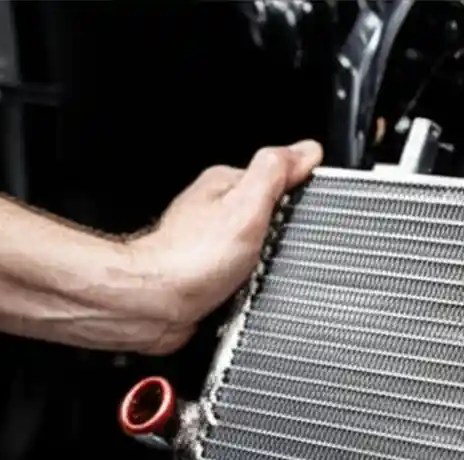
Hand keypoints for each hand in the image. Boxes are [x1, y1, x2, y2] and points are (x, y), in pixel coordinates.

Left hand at [125, 140, 321, 354]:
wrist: (155, 305)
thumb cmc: (191, 259)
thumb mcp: (246, 205)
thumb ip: (274, 173)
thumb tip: (304, 150)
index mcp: (225, 184)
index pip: (277, 176)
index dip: (299, 194)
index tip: (308, 213)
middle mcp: (215, 210)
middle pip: (270, 214)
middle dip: (283, 233)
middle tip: (280, 249)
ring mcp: (211, 241)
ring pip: (258, 246)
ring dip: (266, 261)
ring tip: (261, 272)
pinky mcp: (210, 272)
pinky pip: (244, 273)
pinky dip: (251, 281)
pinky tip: (248, 288)